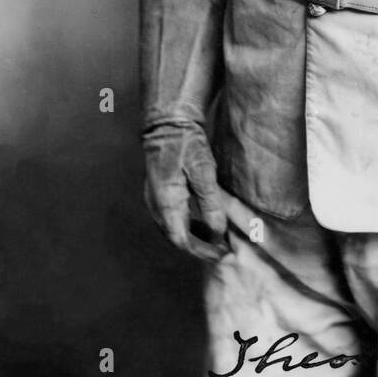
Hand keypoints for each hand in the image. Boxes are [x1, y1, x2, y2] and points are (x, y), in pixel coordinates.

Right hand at [142, 117, 230, 262]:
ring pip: (173, 229)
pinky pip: (172, 217)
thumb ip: (210, 204)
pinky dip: (188, 224)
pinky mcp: (158, 193)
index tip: (222, 253)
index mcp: (166, 203)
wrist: (167, 123)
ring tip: (217, 239)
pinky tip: (203, 222)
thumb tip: (217, 232)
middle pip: (176, 237)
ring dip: (194, 237)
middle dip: (200, 246)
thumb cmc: (187, 144)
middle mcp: (155, 206)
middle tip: (223, 249)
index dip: (202, 251)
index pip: (181, 240)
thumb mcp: (204, 173)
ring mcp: (154, 199)